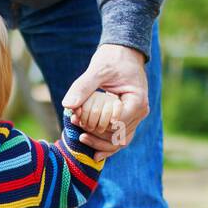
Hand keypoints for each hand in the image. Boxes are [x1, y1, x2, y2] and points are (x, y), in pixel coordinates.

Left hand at [60, 43, 150, 161]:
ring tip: (80, 137)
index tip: (78, 118)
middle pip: (118, 136)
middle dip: (96, 135)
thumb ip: (83, 86)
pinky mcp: (128, 119)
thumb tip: (68, 105)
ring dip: (99, 142)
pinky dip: (106, 144)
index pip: (117, 123)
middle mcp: (140, 112)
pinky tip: (94, 153)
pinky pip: (119, 138)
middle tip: (75, 123)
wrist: (123, 54)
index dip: (97, 125)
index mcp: (137, 100)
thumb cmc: (113, 59)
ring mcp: (136, 118)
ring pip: (119, 141)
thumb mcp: (97, 69)